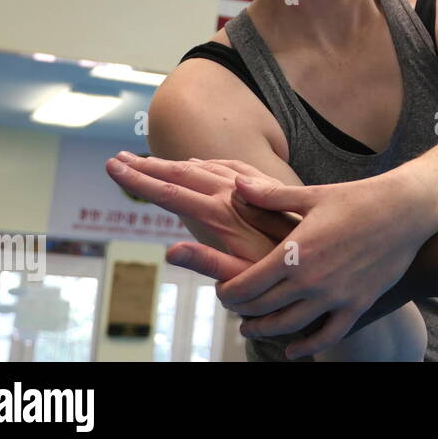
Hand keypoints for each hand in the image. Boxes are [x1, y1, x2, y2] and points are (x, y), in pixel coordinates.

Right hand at [104, 153, 299, 278]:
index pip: (171, 193)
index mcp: (223, 213)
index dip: (138, 181)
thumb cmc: (282, 277)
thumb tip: (169, 251)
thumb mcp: (243, 279)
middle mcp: (237, 194)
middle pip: (183, 173)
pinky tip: (199, 163)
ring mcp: (253, 188)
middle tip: (118, 159)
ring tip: (149, 159)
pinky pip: (231, 167)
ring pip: (206, 166)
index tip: (111, 166)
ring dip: (174, 162)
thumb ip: (206, 262)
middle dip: (148, 166)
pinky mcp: (267, 188)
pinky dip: (206, 162)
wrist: (326, 258)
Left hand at [199, 166, 437, 358]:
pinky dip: (306, 347)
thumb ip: (271, 197)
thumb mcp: (313, 196)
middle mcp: (311, 279)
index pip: (245, 284)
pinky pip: (328, 336)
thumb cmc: (359, 198)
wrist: (407, 211)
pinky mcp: (358, 305)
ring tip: (253, 328)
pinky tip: (293, 350)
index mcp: (294, 251)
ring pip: (288, 326)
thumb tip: (236, 184)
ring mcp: (335, 296)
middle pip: (261, 308)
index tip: (222, 290)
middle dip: (242, 311)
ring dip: (264, 330)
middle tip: (235, 307)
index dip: (227, 292)